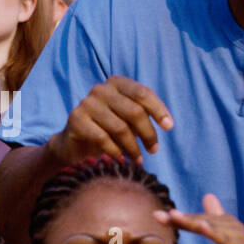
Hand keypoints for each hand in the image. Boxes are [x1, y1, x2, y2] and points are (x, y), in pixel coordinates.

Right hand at [46, 76, 173, 166]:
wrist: (75, 145)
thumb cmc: (107, 131)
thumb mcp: (128, 120)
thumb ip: (143, 116)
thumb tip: (166, 123)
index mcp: (116, 84)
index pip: (143, 93)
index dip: (159, 110)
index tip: (169, 127)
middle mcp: (101, 89)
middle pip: (134, 111)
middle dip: (148, 133)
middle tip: (153, 150)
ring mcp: (87, 103)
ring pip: (120, 127)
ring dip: (133, 147)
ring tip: (139, 160)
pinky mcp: (76, 119)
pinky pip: (103, 138)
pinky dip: (116, 152)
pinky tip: (121, 160)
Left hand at [155, 194, 243, 243]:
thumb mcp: (228, 243)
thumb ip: (215, 228)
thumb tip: (207, 210)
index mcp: (225, 227)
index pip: (197, 220)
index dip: (179, 219)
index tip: (159, 217)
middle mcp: (230, 226)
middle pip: (200, 220)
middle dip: (178, 218)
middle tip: (157, 216)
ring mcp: (236, 236)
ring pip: (209, 226)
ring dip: (191, 220)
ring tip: (173, 216)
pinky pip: (225, 238)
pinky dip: (213, 231)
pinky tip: (201, 227)